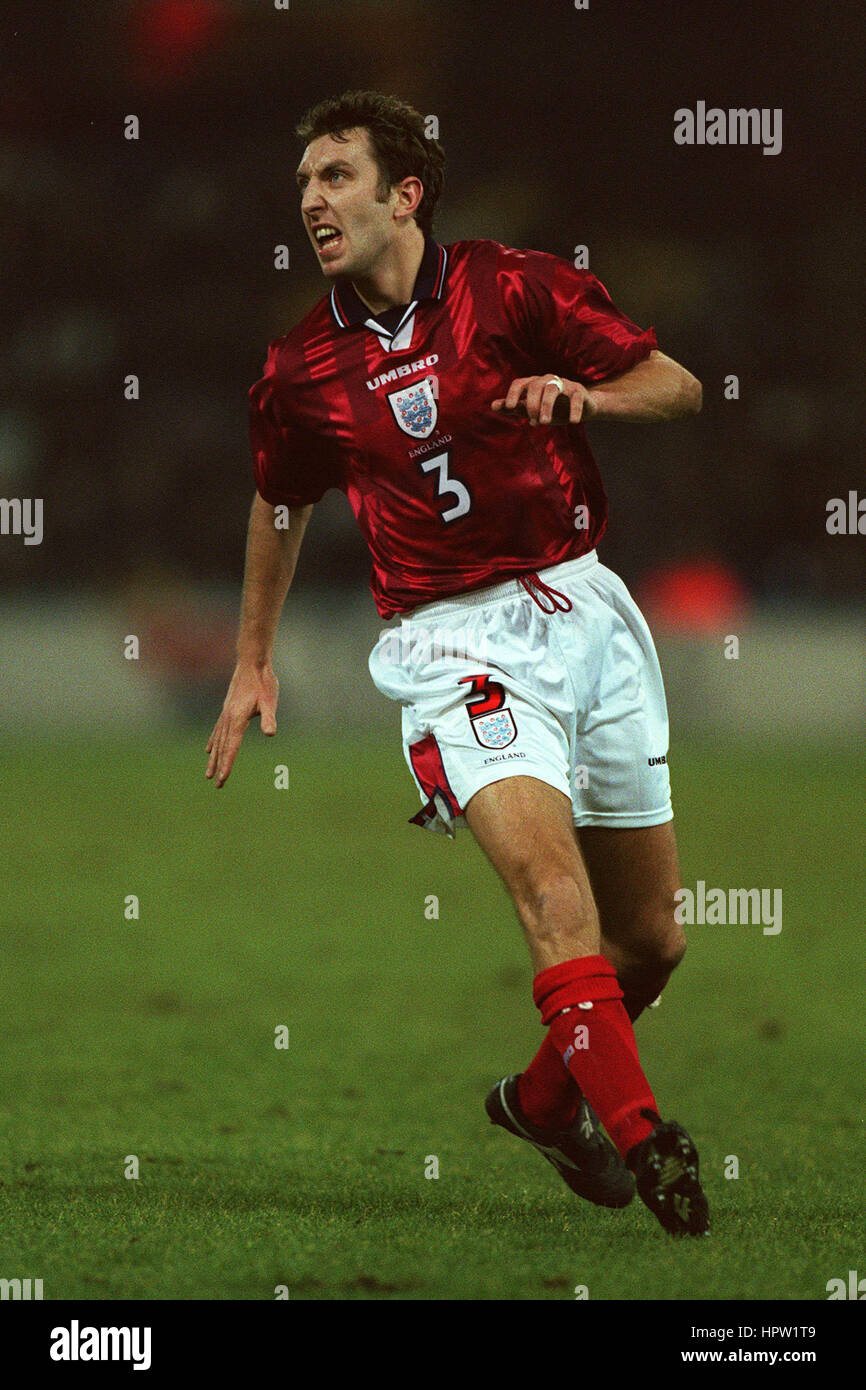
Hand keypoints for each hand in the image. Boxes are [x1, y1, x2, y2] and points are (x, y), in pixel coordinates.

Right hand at [206, 661, 278, 787]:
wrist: (252, 662)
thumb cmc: (264, 682)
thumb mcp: (270, 700)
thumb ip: (269, 717)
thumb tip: (270, 734)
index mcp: (237, 718)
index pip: (231, 747)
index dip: (227, 764)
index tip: (222, 779)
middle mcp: (228, 718)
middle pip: (222, 747)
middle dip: (219, 766)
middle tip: (216, 784)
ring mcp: (225, 714)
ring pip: (218, 741)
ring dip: (214, 758)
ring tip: (208, 773)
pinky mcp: (227, 710)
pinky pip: (217, 731)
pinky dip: (213, 742)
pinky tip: (209, 749)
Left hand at [491, 374, 595, 425]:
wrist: (580, 408)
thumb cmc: (552, 408)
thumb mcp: (532, 409)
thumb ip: (514, 407)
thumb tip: (493, 405)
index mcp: (533, 384)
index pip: (520, 383)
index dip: (513, 393)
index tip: (508, 407)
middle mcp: (547, 380)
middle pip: (535, 386)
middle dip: (532, 403)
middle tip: (532, 421)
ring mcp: (563, 384)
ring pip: (552, 390)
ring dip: (547, 406)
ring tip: (545, 423)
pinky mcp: (578, 390)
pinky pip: (575, 397)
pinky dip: (574, 410)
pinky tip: (572, 422)